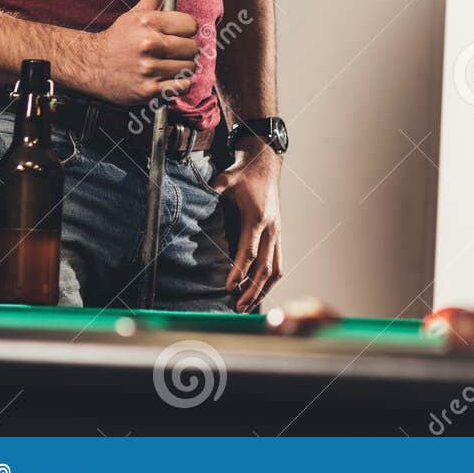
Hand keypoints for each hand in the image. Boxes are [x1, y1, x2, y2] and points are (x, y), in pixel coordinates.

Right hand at [78, 0, 200, 105]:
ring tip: (166, 64)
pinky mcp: (148, 90)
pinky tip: (165, 78)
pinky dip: (178, 84)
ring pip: (189, 67)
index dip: (186, 30)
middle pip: (192, 48)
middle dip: (185, 49)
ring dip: (182, 67)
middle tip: (171, 51)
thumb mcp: (136, 13)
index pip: (191, 25)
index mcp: (149, 23)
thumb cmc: (118, 38)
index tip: (177, 33)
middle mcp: (149, 45)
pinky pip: (181, 86)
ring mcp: (149, 69)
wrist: (91, 66)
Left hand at [211, 135, 283, 311]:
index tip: (228, 287)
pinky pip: (278, 263)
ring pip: (276, 269)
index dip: (239, 271)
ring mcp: (278, 233)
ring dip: (264, 289)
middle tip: (237, 307)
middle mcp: (272, 228)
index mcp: (258, 218)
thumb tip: (194, 198)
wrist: (265, 165)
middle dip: (252, 290)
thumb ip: (212, 190)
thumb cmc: (243, 174)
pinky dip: (270, 280)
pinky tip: (259, 291)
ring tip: (248, 306)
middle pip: (266, 267)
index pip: (249, 251)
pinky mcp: (278, 235)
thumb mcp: (225, 179)